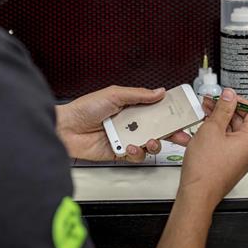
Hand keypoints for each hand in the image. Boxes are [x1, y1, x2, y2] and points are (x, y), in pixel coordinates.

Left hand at [55, 85, 192, 162]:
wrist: (65, 128)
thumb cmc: (84, 108)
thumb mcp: (114, 94)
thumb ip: (139, 95)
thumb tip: (160, 91)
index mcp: (130, 106)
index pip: (155, 109)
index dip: (169, 113)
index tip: (182, 115)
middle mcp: (130, 123)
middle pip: (156, 128)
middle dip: (171, 133)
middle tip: (182, 136)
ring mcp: (125, 138)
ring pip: (148, 144)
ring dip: (153, 144)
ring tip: (149, 141)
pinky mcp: (118, 153)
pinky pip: (134, 156)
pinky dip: (136, 153)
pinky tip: (129, 147)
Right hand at [177, 88, 247, 211]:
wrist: (197, 194)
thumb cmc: (205, 168)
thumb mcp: (212, 129)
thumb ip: (222, 109)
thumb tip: (230, 96)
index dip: (238, 101)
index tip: (225, 96)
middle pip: (241, 121)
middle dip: (223, 110)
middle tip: (209, 104)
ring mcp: (240, 158)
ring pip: (230, 133)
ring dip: (216, 122)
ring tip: (200, 116)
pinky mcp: (230, 163)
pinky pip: (224, 144)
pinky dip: (213, 136)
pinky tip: (196, 133)